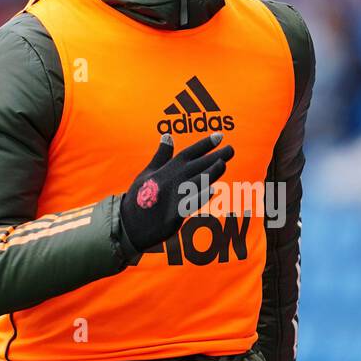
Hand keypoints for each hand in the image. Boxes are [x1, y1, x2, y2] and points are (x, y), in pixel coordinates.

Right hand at [120, 132, 234, 251]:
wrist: (129, 225)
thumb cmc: (140, 197)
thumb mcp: (148, 172)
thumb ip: (161, 155)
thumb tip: (167, 135)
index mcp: (167, 169)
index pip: (189, 153)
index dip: (205, 144)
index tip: (220, 135)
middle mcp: (172, 180)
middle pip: (197, 165)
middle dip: (214, 156)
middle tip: (231, 149)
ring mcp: (173, 196)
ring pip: (196, 182)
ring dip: (210, 173)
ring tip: (223, 164)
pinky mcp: (173, 214)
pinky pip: (189, 204)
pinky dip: (200, 197)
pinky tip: (212, 190)